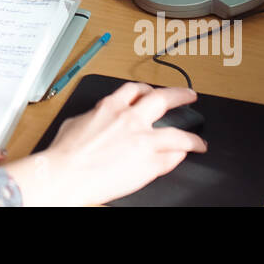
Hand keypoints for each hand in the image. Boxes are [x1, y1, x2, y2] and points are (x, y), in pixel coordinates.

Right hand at [6, 82, 205, 205]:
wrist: (66, 174)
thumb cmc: (65, 153)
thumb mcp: (77, 122)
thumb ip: (94, 117)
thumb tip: (96, 118)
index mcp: (111, 107)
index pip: (135, 90)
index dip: (147, 89)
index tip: (152, 91)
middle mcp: (131, 119)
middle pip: (163, 100)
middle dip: (180, 95)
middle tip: (189, 96)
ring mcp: (143, 141)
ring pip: (178, 134)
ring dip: (192, 137)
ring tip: (199, 141)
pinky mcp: (149, 164)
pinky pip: (172, 158)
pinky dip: (178, 157)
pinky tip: (182, 158)